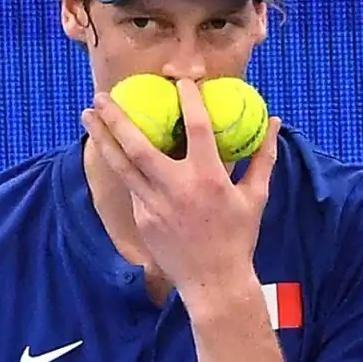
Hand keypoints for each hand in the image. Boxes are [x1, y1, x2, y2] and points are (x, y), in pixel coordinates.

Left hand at [82, 78, 281, 293]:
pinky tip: (110, 150)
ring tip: (87, 115)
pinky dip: (121, 167)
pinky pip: (131, 187)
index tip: (180, 79)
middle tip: (102, 96)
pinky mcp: (142, 220)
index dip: (189, 99)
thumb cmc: (239, 237)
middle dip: (117, 117)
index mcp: (208, 178)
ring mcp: (154, 205)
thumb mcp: (256, 196)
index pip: (196, 127)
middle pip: (138, 145)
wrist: (214, 282)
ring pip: (121, 165)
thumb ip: (263, 157)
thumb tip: (275, 122)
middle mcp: (176, 188)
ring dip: (102, 137)